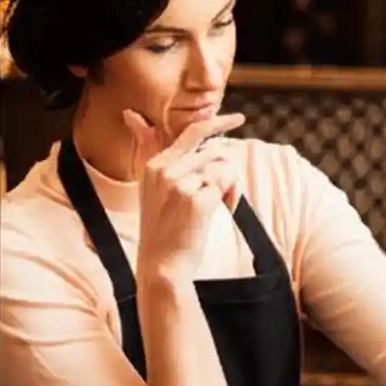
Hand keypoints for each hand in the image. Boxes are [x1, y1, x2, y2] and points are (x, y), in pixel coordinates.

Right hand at [124, 110, 245, 282]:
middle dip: (226, 172)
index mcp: (154, 166)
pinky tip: (223, 213)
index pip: (190, 133)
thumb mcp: (154, 191)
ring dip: (230, 187)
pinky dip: (232, 199)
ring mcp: (179, 184)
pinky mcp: (195, 199)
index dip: (216, 123)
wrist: (161, 266)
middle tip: (224, 196)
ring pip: (223, 167)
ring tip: (221, 207)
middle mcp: (164, 170)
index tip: (237, 118)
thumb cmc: (164, 232)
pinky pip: (227, 183)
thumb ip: (161, 160)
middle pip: (214, 151)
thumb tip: (147, 122)